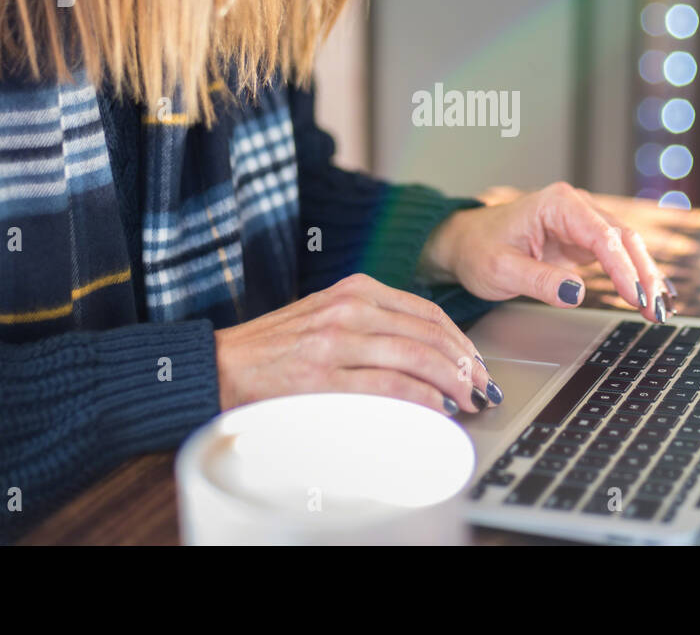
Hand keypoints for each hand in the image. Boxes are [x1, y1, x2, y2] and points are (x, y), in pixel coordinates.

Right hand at [213, 273, 502, 415]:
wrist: (219, 364)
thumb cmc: (275, 347)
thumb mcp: (328, 316)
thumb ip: (373, 323)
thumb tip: (427, 352)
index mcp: (355, 289)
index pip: (428, 312)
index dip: (462, 341)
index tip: (476, 364)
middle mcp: (350, 307)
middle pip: (430, 334)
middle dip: (465, 365)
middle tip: (481, 388)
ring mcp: (337, 340)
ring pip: (417, 357)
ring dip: (452, 383)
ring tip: (466, 402)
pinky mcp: (324, 375)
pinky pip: (390, 386)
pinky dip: (422, 399)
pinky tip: (436, 410)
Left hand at [418, 182, 676, 322]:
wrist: (466, 243)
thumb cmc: (479, 250)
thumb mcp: (501, 269)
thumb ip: (538, 280)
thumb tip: (575, 293)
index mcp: (558, 204)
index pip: (602, 236)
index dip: (623, 268)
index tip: (635, 297)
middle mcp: (576, 208)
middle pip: (623, 238)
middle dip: (644, 274)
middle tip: (657, 310)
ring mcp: (583, 224)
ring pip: (627, 247)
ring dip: (645, 278)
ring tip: (660, 310)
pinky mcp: (585, 242)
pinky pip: (619, 257)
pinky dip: (635, 277)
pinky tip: (652, 297)